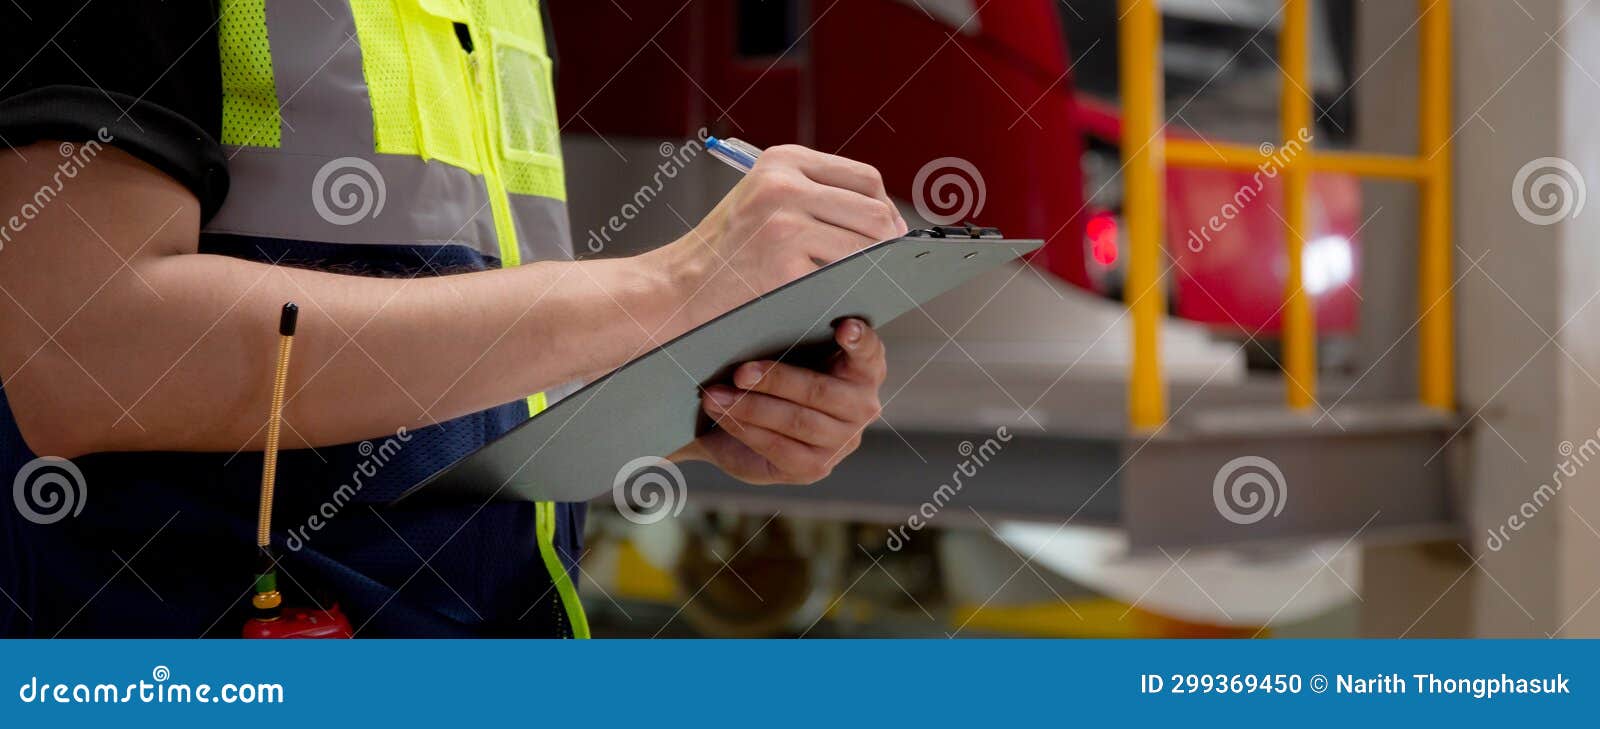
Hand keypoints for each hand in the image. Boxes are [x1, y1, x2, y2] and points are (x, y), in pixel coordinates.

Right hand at [665, 145, 907, 325]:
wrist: (678, 285)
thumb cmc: (727, 248)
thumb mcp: (765, 197)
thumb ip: (816, 193)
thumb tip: (889, 217)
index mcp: (783, 160)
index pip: (865, 177)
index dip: (886, 208)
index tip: (889, 232)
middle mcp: (784, 184)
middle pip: (874, 211)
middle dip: (887, 241)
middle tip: (885, 263)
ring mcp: (784, 224)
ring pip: (865, 247)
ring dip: (867, 268)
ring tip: (853, 278)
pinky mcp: (783, 264)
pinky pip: (842, 277)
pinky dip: (843, 289)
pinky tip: (828, 293)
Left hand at [672, 319, 886, 484]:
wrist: (733, 425)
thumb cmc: (764, 375)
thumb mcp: (779, 350)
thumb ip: (787, 332)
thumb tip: (759, 304)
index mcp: (863, 368)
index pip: (869, 352)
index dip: (859, 340)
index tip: (843, 327)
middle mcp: (862, 407)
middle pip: (821, 391)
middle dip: (776, 379)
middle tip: (739, 371)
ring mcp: (842, 441)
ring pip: (796, 420)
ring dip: (750, 406)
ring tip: (713, 394)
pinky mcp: (816, 467)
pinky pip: (779, 447)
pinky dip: (745, 428)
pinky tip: (720, 414)